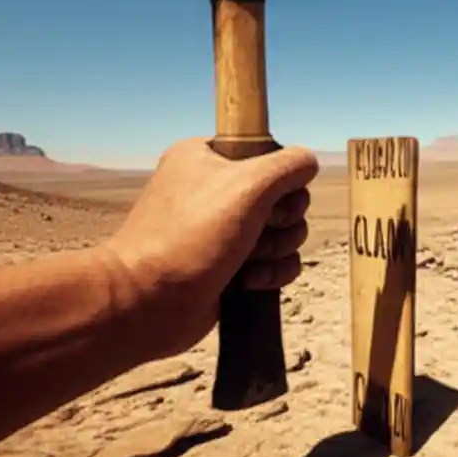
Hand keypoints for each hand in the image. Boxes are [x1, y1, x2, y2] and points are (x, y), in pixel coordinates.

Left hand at [103, 137, 319, 357]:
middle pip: (284, 195)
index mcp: (206, 157)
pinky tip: (250, 281)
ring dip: (279, 248)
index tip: (271, 194)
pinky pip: (275, 262)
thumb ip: (289, 165)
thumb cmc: (193, 234)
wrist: (148, 301)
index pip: (270, 154)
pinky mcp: (230, 266)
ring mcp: (222, 230)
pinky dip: (272, 272)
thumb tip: (309, 163)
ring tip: (253, 261)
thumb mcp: (250, 184)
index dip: (280, 177)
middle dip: (284, 219)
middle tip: (262, 230)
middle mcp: (213, 190)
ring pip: (284, 231)